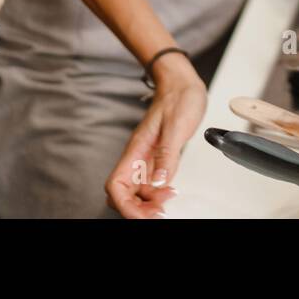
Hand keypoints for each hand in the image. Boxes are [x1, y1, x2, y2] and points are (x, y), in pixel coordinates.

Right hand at [104, 55, 206, 217]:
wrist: (182, 84)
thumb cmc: (178, 98)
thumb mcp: (176, 126)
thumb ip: (167, 154)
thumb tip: (158, 181)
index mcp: (136, 149)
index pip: (117, 185)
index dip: (125, 205)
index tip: (143, 215)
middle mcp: (138, 157)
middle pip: (123, 194)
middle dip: (137, 209)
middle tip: (159, 213)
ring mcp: (147, 159)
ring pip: (137, 192)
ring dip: (148, 204)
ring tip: (166, 206)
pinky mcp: (158, 159)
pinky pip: (151, 184)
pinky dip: (157, 195)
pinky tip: (169, 193)